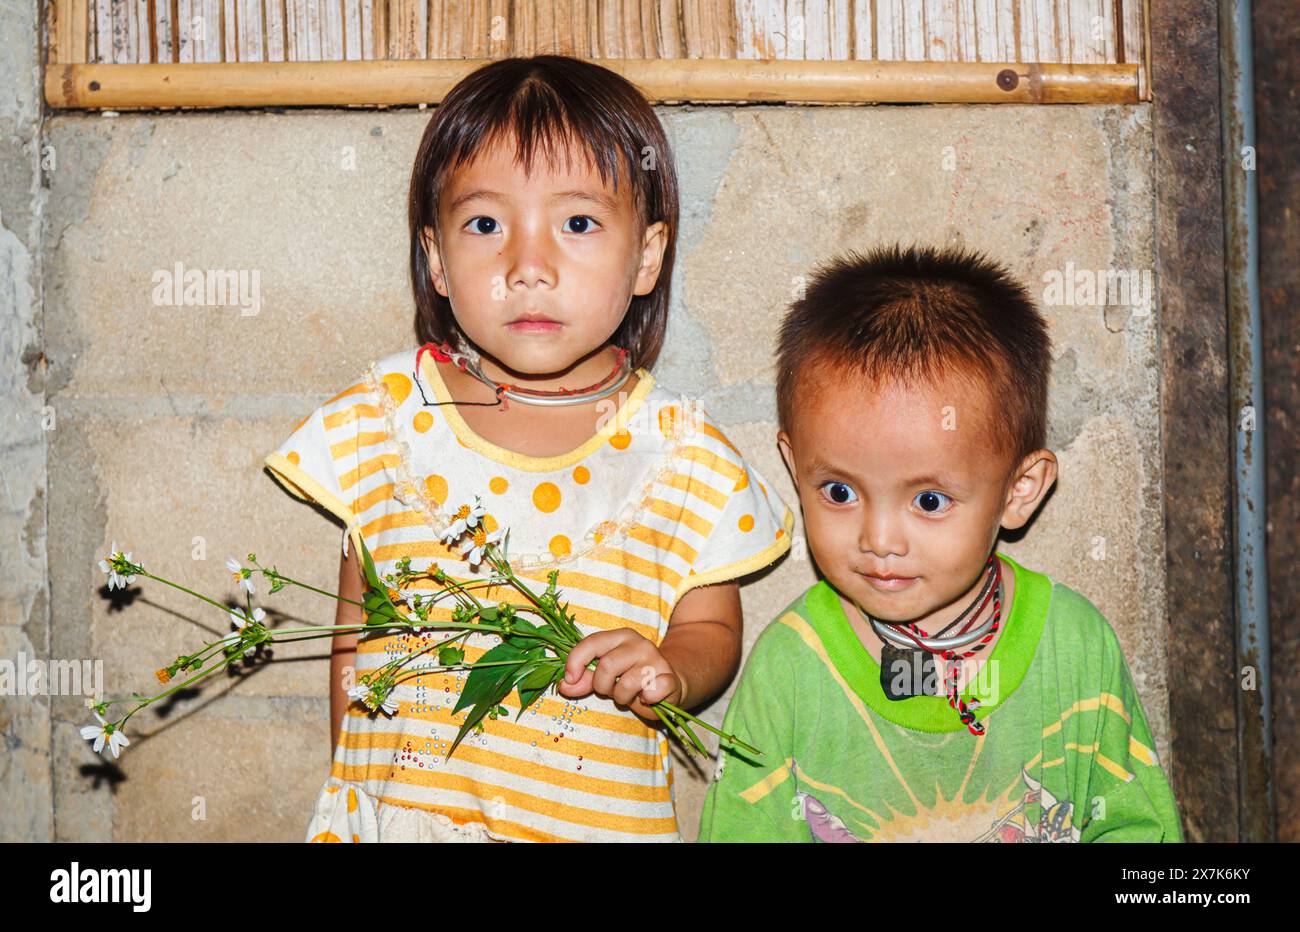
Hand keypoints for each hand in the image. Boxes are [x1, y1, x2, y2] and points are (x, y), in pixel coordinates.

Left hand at [557, 629, 682, 719]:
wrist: (668, 685)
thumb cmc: (631, 679)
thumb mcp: (604, 677)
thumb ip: (584, 679)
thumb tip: (565, 685)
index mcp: (620, 636)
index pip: (592, 642)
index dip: (576, 662)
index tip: (569, 680)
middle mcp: (638, 643)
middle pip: (607, 665)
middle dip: (601, 685)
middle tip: (610, 690)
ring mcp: (656, 660)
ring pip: (627, 683)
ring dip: (622, 697)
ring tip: (629, 695)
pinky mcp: (670, 679)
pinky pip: (653, 692)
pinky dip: (646, 700)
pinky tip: (647, 698)